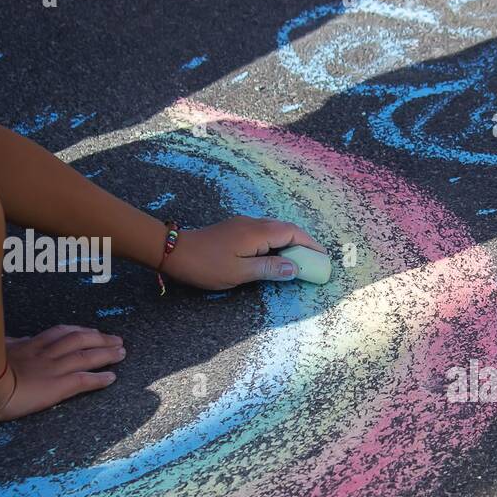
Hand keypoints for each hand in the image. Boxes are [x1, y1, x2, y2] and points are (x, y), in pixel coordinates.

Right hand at [0, 325, 124, 421]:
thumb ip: (2, 345)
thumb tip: (2, 340)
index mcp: (29, 346)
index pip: (59, 333)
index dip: (78, 330)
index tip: (91, 330)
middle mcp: (44, 354)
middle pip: (79, 340)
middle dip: (100, 338)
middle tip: (117, 339)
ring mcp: (52, 369)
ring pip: (86, 356)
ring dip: (106, 353)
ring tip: (121, 352)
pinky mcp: (57, 386)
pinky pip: (83, 379)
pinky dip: (99, 378)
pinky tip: (112, 377)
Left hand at [163, 216, 326, 290]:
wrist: (173, 251)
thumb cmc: (205, 265)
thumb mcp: (239, 272)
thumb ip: (269, 269)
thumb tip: (294, 268)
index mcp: (257, 233)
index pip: (292, 233)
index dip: (310, 244)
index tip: (323, 257)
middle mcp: (253, 224)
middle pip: (286, 229)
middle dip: (304, 243)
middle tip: (315, 261)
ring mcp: (243, 225)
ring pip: (275, 230)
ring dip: (291, 243)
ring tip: (300, 261)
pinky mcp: (236, 230)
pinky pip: (265, 233)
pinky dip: (277, 243)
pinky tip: (276, 256)